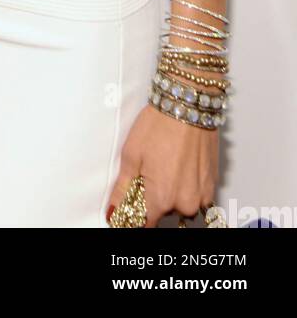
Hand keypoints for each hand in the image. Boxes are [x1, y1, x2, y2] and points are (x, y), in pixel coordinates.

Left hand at [106, 103, 218, 225]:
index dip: (133, 216)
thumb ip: (122, 189)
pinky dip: (186, 186)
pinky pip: (195, 196)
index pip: (142, 224)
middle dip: (152, 199)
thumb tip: (114, 212)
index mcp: (162, 198)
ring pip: (180, 205)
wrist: (189, 104)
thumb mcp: (131, 154)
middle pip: (162, 213)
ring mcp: (202, 195)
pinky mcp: (212, 185)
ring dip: (170, 193)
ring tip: (165, 164)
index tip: (129, 207)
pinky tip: (179, 164)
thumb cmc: (160, 124)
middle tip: (148, 171)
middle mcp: (185, 202)